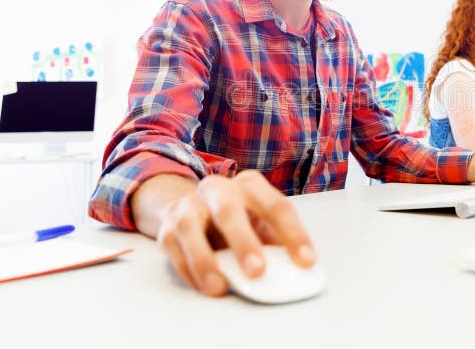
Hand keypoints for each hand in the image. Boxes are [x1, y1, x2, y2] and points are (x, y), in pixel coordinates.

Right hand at [155, 171, 314, 296]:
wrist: (194, 209)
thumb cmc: (240, 221)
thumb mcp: (262, 225)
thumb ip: (278, 244)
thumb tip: (300, 272)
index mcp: (251, 186)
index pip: (276, 207)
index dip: (293, 234)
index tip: (306, 261)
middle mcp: (218, 189)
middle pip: (229, 211)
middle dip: (243, 242)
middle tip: (257, 272)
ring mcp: (189, 205)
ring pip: (191, 227)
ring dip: (205, 260)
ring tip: (219, 288)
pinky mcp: (168, 227)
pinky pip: (174, 247)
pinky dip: (188, 269)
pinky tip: (203, 286)